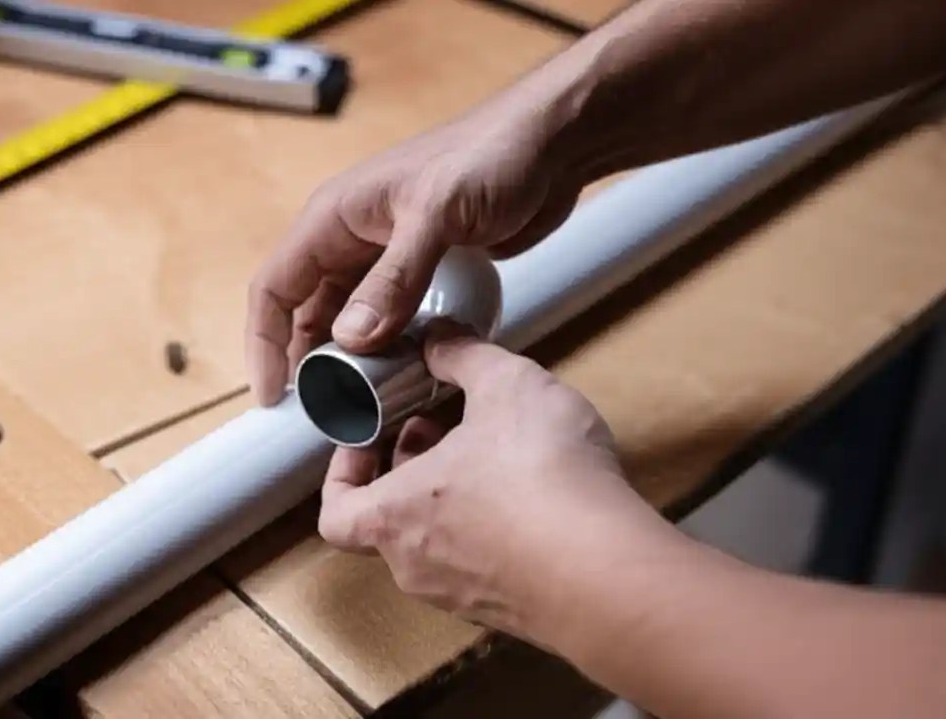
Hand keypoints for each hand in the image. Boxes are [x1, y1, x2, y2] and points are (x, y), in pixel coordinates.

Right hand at [246, 94, 587, 405]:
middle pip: (308, 310)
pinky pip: (390, 316)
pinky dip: (390, 348)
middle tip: (322, 413)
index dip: (265, 343)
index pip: (275, 287)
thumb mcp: (438, 216)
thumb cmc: (492, 154)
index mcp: (335, 216)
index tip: (272, 397)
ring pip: (349, 318)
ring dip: (352, 360)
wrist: (553, 143)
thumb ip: (395, 278)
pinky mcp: (423, 267)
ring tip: (361, 406)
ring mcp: (387, 253)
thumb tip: (352, 339)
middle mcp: (351, 236)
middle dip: (309, 361)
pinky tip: (403, 377)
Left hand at [316, 326, 673, 644]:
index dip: (344, 472)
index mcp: (393, 517)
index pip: (334, 512)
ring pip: (438, 539)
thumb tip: (440, 338)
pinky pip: (487, 562)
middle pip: (390, 518)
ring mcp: (465, 595)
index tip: (371, 437)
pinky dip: (496, 525)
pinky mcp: (513, 608)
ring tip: (494, 449)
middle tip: (439, 427)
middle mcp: (417, 566)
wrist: (611, 572)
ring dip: (454, 494)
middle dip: (409, 467)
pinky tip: (537, 490)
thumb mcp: (505, 385)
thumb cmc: (542, 480)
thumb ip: (463, 354)